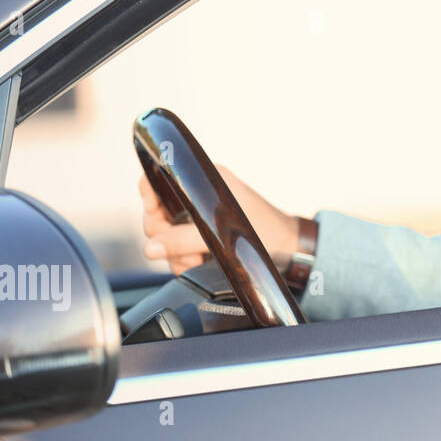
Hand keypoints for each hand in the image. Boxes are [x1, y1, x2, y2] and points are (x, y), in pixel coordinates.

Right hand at [139, 165, 301, 274]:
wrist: (291, 249)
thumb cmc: (266, 231)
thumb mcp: (221, 236)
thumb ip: (183, 241)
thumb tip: (151, 249)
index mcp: (205, 178)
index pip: (160, 176)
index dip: (149, 196)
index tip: (155, 216)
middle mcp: (199, 192)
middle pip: (157, 211)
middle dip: (164, 237)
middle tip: (181, 251)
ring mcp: (199, 214)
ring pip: (166, 232)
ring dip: (175, 252)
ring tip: (194, 261)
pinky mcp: (203, 233)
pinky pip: (178, 244)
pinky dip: (183, 258)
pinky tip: (196, 264)